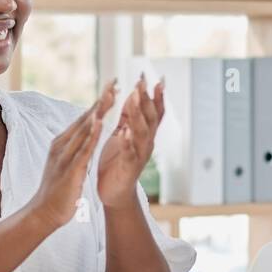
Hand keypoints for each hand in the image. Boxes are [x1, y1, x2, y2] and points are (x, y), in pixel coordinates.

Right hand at [26, 99, 104, 230]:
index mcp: (63, 143)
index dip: (99, 102)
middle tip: (115, 82)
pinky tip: (101, 123)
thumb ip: (74, 149)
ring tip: (111, 95)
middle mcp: (63, 145)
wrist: (43, 213)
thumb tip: (84, 137)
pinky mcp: (70, 170)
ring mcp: (65, 156)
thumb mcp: (68, 164)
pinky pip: (83, 150)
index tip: (112, 87)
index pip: (84, 119)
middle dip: (101, 100)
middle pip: (85, 118)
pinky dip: (92, 135)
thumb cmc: (58, 190)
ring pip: (84, 130)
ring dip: (98, 111)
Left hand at [98, 74, 164, 208]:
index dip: (157, 96)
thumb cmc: (117, 163)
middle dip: (147, 99)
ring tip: (134, 98)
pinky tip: (124, 132)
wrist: (114, 193)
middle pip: (151, 118)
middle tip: (142, 82)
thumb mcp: (124, 135)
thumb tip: (134, 95)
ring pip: (142, 132)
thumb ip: (129, 117)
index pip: (155, 112)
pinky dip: (128, 142)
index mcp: (144, 135)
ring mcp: (139, 156)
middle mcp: (146, 143)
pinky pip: (130, 153)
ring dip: (138, 114)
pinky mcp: (128, 168)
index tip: (156, 78)